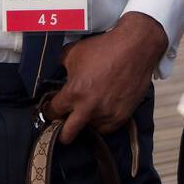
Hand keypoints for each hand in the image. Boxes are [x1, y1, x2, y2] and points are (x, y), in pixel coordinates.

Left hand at [45, 12, 167, 144]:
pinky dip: (101, 123)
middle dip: (61, 131)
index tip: (50, 110)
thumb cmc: (106, 49)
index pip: (53, 111)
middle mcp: (89, 108)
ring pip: (88, 130)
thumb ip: (62, 66)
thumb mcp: (74, 52)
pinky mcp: (121, 117)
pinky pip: (106, 129)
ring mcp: (106, 114)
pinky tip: (100, 112)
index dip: (49, 110)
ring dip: (85, 123)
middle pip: (67, 134)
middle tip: (61, 125)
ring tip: (86, 112)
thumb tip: (60, 72)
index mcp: (74, 93)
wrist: (134, 49)